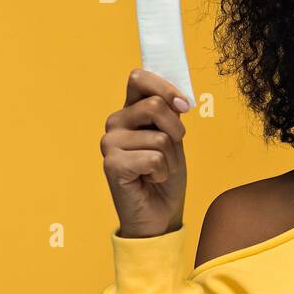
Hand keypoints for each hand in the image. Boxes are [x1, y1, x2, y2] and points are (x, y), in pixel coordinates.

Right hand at [101, 68, 190, 237]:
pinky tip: (150, 180)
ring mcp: (109, 143)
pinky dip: (162, 173)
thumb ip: (171, 114)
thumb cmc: (166, 175)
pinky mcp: (111, 164)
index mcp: (129, 111)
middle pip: (155, 105)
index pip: (138, 78)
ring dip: (171, 158)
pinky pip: (154, 158)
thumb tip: (178, 98)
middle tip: (172, 151)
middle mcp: (115, 123)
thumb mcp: (174, 138)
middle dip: (176, 130)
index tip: (184, 105)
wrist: (159, 215)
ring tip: (159, 170)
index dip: (165, 87)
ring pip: (159, 137)